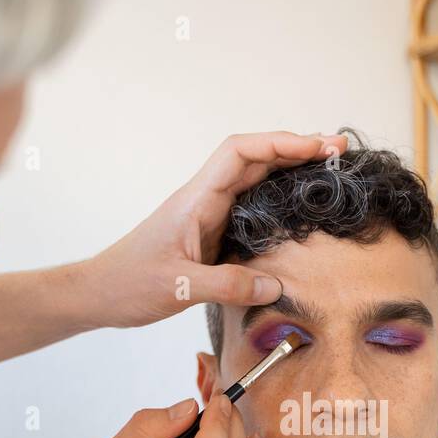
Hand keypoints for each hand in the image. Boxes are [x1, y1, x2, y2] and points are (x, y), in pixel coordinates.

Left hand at [79, 130, 347, 328]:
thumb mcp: (177, 288)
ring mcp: (208, 216)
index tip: (317, 147)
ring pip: (255, 180)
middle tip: (339, 152)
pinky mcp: (210, 235)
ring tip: (329, 171)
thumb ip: (226, 286)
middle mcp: (204, 200)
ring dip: (290, 171)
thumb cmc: (127, 284)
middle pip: (255, 158)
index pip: (240, 152)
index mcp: (195, 200)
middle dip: (297, 149)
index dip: (280, 143)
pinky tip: (299, 210)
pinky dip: (278, 200)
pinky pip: (251, 208)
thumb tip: (275, 286)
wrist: (98, 293)